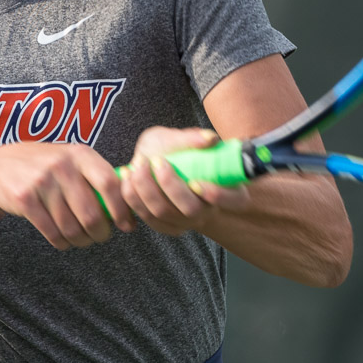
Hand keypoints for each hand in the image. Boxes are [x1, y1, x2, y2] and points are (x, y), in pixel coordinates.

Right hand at [0, 142, 131, 249]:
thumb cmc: (46, 167)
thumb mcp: (72, 160)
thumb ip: (97, 178)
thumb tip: (130, 206)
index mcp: (80, 155)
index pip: (110, 184)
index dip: (121, 209)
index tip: (126, 225)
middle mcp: (62, 166)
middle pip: (92, 213)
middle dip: (100, 233)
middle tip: (100, 237)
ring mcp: (42, 182)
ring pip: (72, 227)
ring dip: (80, 240)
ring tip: (81, 239)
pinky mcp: (25, 200)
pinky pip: (53, 232)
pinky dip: (62, 242)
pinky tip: (64, 240)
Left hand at [120, 127, 249, 236]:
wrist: (152, 159)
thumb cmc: (173, 149)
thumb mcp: (181, 137)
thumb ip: (193, 138)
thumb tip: (208, 139)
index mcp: (226, 188)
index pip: (234, 200)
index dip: (218, 196)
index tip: (196, 181)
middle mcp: (208, 209)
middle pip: (192, 210)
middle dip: (170, 186)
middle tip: (157, 161)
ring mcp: (185, 221)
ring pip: (165, 213)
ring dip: (146, 188)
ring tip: (138, 164)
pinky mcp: (163, 225)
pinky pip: (146, 216)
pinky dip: (133, 196)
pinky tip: (128, 176)